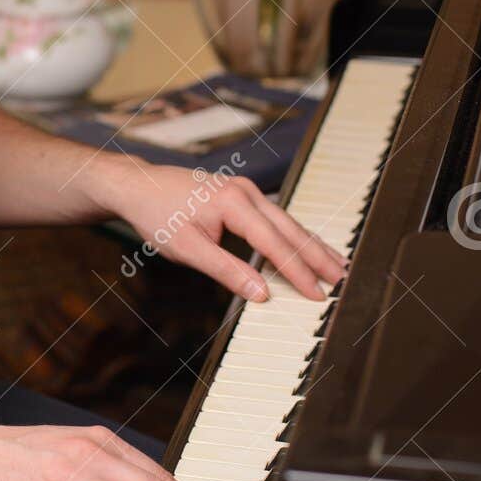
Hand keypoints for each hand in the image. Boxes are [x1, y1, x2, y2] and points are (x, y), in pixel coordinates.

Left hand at [97, 159, 344, 301]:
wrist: (137, 185)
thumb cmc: (158, 215)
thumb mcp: (188, 250)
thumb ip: (227, 271)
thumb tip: (263, 294)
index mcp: (234, 202)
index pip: (275, 243)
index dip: (299, 271)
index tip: (319, 294)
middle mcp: (246, 191)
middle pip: (291, 229)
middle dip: (318, 256)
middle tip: (344, 280)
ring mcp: (245, 190)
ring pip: (287, 221)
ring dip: (311, 244)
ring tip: (337, 265)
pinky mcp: (241, 194)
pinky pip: (275, 218)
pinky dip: (293, 235)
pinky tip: (306, 247)